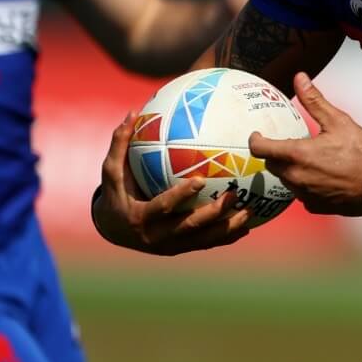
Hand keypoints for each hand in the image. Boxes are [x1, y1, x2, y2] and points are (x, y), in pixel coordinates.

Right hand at [93, 113, 254, 253]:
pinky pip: (206, 243)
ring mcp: (170, 245)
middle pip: (189, 226)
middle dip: (213, 213)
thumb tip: (132, 113)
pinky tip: (246, 226)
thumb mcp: (111, 172)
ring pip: (203, 239)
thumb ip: (120, 145)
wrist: (113, 229)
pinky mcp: (180, 249)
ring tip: (250, 212)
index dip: (180, 196)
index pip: (162, 206)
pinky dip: (226, 237)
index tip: (199, 180)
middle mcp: (156, 235)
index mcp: (140, 216)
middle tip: (234, 194)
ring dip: (228, 228)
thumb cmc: (115, 193)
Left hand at [250, 72, 361, 216]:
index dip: (255, 140)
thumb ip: (314, 100)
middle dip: (276, 154)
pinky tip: (320, 178)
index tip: (257, 135)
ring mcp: (304, 194)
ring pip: (286, 180)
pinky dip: (305, 185)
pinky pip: (301, 194)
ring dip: (290, 170)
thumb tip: (300, 78)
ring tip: (308, 161)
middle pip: (272, 165)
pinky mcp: (314, 205)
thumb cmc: (360, 153)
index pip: (261, 149)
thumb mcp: (338, 121)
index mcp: (297, 155)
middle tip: (288, 145)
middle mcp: (295, 177)